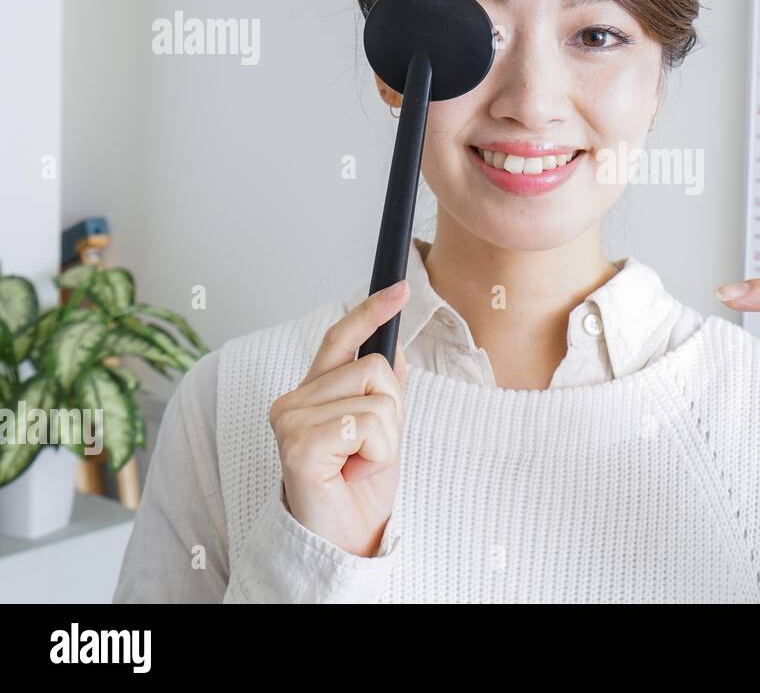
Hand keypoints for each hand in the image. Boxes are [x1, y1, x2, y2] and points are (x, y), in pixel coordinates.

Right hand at [268, 279, 408, 556]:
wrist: (346, 539)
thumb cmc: (356, 489)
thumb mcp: (382, 430)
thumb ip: (383, 389)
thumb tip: (395, 346)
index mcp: (311, 393)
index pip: (340, 338)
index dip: (370, 311)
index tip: (401, 288)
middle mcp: (292, 401)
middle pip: (374, 368)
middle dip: (391, 411)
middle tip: (370, 450)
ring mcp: (290, 421)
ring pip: (376, 396)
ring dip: (385, 436)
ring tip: (360, 462)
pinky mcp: (297, 444)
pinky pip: (365, 423)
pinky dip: (376, 451)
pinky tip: (352, 470)